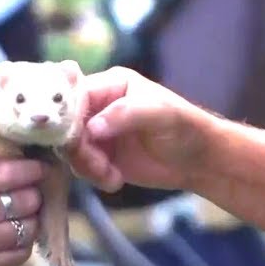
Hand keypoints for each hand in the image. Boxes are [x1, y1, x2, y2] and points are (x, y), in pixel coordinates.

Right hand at [0, 159, 44, 265]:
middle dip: (31, 195)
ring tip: (16, 218)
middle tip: (26, 195)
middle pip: (29, 199)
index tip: (33, 170)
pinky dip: (20, 245)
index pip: (17, 171)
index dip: (30, 170)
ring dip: (28, 221)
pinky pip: (21, 254)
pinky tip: (8, 239)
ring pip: (29, 227)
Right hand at [67, 66, 216, 192]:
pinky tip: (116, 180)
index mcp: (110, 85)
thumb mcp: (160, 114)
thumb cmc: (185, 127)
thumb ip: (125, 114)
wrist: (199, 161)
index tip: (71, 136)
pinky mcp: (100, 156)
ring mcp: (97, 133)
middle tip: (98, 163)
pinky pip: (81, 167)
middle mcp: (98, 107)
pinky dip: (94, 176)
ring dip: (87, 166)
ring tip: (110, 174)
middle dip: (78, 148)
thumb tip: (92, 127)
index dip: (66, 114)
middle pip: (66, 124)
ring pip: (71, 149)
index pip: (74, 94)